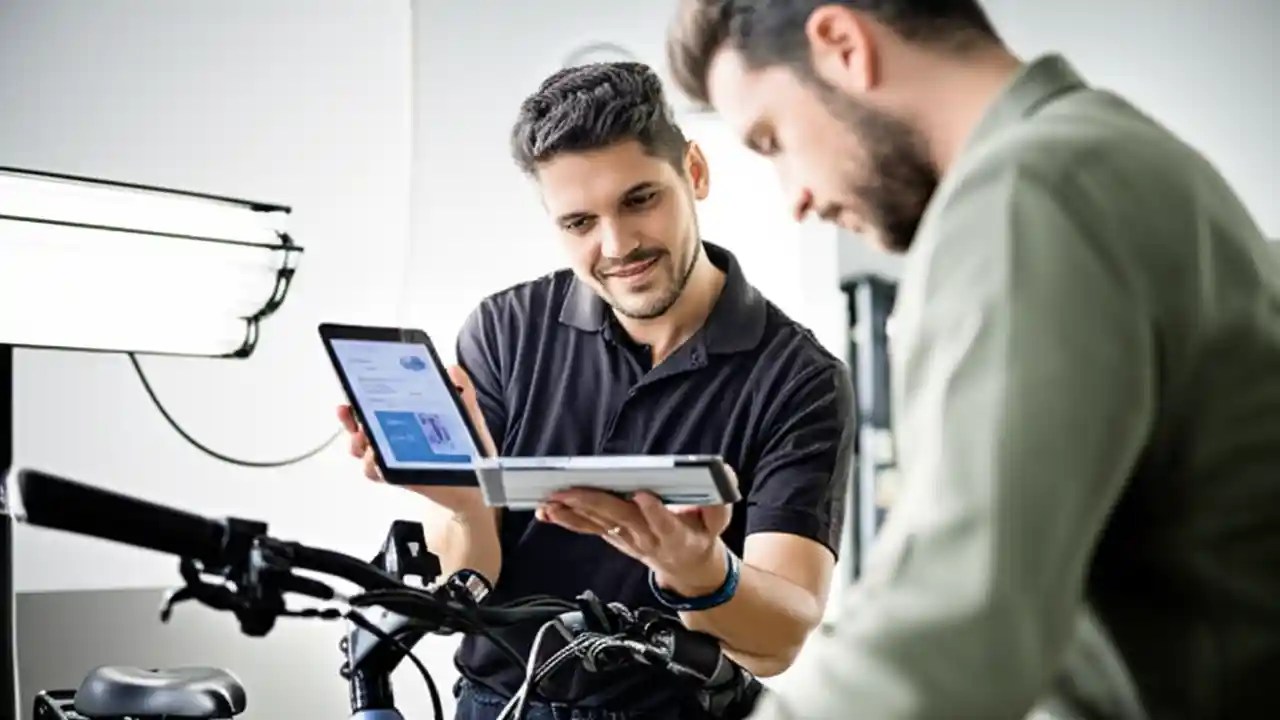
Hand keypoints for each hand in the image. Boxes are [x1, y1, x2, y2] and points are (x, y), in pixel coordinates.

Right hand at [337, 365, 496, 516]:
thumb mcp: (466, 412)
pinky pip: (378, 473)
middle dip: (350, 420)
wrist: (481, 478)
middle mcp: (394, 441)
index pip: (372, 410)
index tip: (350, 393)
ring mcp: (396, 460)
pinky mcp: (402, 477)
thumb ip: (462, 390)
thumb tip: (452, 369)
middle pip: (360, 430)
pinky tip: (377, 456)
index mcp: (404, 422)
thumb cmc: (469, 447)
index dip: (356, 403)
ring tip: (364, 434)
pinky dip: (374, 464)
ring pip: (364, 452)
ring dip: (359, 442)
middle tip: (350, 409)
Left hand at [537, 467, 738, 596]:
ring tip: (551, 500)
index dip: (656, 513)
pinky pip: (588, 528)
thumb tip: (722, 475)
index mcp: (677, 536)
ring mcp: (626, 540)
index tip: (645, 496)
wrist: (686, 569)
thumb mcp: (719, 523)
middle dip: (594, 503)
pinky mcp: (612, 536)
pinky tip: (548, 510)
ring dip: (572, 513)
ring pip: (598, 524)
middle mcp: (647, 540)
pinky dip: (566, 519)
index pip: (666, 525)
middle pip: (620, 520)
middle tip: (572, 490)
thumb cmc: (699, 537)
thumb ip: (720, 504)